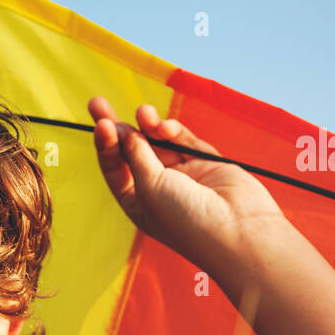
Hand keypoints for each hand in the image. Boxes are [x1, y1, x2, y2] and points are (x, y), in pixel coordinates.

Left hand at [89, 99, 290, 275]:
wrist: (237, 231)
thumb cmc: (186, 220)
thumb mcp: (149, 186)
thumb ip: (136, 155)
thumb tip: (122, 130)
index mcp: (138, 204)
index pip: (115, 170)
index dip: (106, 146)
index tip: (101, 124)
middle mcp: (158, 189)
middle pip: (131, 153)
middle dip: (116, 128)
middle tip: (97, 104)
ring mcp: (183, 175)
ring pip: (158, 142)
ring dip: (147, 126)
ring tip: (143, 113)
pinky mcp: (206, 163)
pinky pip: (184, 141)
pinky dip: (173, 131)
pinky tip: (165, 127)